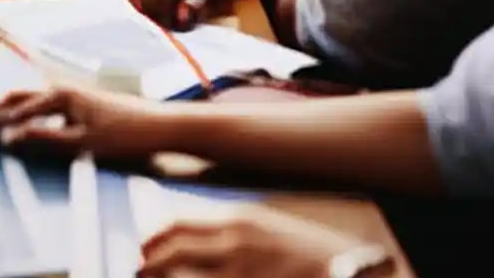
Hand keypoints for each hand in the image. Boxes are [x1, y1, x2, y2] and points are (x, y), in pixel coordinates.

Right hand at [0, 86, 173, 160]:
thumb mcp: (82, 144)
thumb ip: (45, 140)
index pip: (17, 110)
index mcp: (60, 95)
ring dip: (9, 109)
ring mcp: (72, 94)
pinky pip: (43, 104)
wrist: (160, 126)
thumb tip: (11, 138)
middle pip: (18, 96)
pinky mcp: (80, 103)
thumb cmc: (124, 135)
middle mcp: (62, 89)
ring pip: (30, 98)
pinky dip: (26, 113)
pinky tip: (26, 125)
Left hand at [139, 207, 390, 277]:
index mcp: (239, 222)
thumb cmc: (312, 256)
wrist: (352, 273)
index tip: (143, 250)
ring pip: (181, 277)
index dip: (153, 240)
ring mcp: (240, 273)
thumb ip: (232, 234)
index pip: (177, 226)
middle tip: (141, 273)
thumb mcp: (270, 231)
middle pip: (171, 255)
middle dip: (148, 266)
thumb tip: (197, 243)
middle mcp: (234, 245)